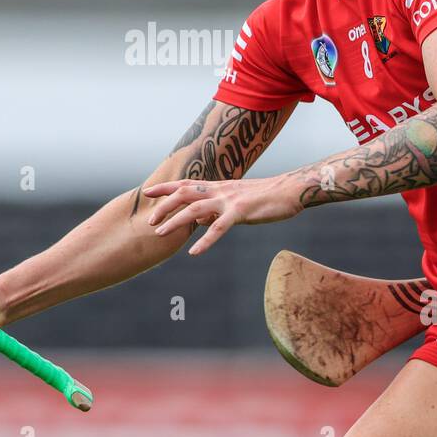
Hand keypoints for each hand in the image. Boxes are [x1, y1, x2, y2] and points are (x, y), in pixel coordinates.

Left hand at [142, 175, 300, 254]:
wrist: (289, 191)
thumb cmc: (266, 198)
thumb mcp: (236, 202)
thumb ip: (216, 210)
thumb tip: (199, 221)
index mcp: (218, 187)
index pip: (185, 184)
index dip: (165, 188)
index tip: (147, 192)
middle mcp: (219, 191)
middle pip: (184, 194)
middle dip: (164, 207)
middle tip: (150, 222)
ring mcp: (229, 201)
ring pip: (194, 210)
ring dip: (175, 222)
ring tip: (160, 233)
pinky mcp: (240, 212)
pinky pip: (219, 228)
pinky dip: (205, 241)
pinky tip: (194, 253)